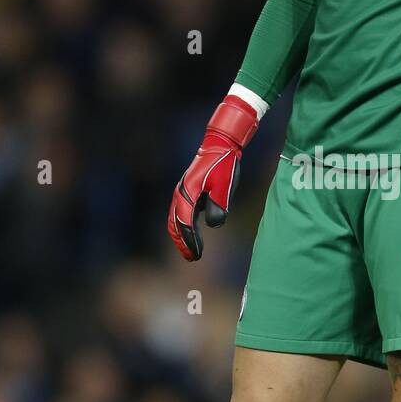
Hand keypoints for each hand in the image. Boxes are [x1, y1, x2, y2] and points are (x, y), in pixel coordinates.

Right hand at [167, 95, 258, 260]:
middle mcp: (181, 193)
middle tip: (192, 258)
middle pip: (175, 223)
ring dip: (181, 236)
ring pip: (176, 219)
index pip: (185, 223)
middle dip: (182, 242)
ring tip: (191, 251)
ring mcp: (182, 191)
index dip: (190, 241)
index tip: (196, 255)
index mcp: (188, 192)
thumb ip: (219, 204)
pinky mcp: (187, 190)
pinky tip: (192, 234)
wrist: (220, 143)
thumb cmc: (224, 163)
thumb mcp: (224, 184)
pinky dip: (183, 225)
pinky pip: (181, 212)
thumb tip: (213, 225)